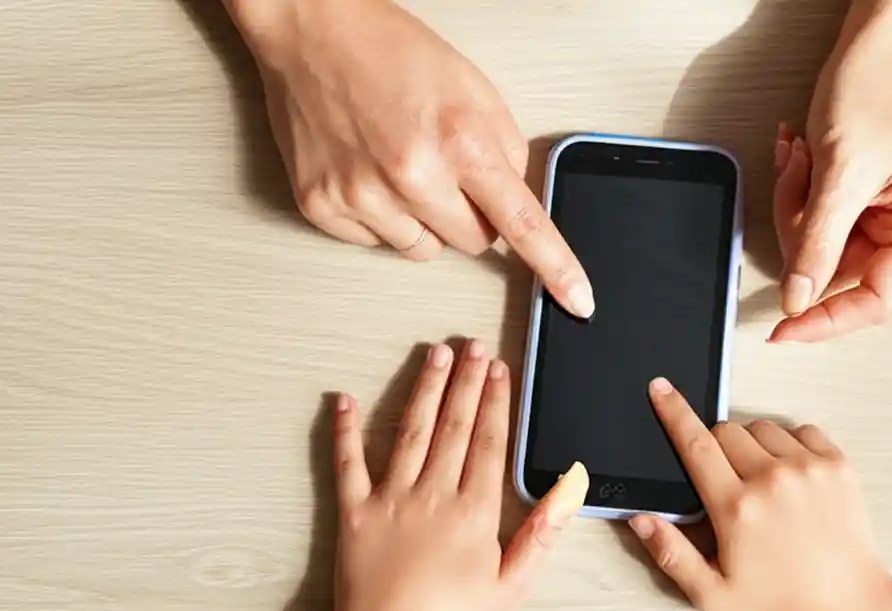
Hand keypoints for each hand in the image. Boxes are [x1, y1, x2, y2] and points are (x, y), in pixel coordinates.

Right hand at [228, 0, 594, 317]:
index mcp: (460, 141)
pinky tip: (368, 171)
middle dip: (471, 216)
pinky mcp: (323, 206)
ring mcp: (363, 195)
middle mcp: (412, 175)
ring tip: (401, 166)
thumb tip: (517, 203)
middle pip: (473, 243)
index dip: (556, 267)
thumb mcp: (474, 89)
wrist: (313, 30)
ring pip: (424, 250)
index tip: (578, 300)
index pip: (522, 223)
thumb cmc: (391, 51)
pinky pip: (375, 243)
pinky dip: (380, 217)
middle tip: (447, 171)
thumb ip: (506, 150)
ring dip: (424, 220)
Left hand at [272, 341, 588, 610]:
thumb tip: (569, 487)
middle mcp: (434, 493)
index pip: (489, 441)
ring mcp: (392, 497)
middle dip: (465, 381)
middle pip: (453, 425)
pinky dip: (346, 430)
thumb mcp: (514, 582)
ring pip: (410, 431)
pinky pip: (348, 462)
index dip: (495, 400)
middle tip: (471, 345)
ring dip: (423, 389)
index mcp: (475, 509)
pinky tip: (346, 400)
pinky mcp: (355, 510)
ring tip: (434, 354)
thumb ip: (543, 531)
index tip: (499, 370)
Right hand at [629, 379, 891, 610]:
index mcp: (735, 508)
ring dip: (753, 445)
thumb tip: (640, 518)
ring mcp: (808, 468)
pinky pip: (802, 430)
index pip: (694, 443)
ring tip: (762, 483)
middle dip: (716, 447)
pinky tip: (791, 476)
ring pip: (762, 427)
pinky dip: (790, 444)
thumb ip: (671, 554)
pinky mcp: (838, 465)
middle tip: (727, 483)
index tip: (661, 388)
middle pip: (726, 430)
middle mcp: (771, 479)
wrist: (849, 609)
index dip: (673, 412)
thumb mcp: (713, 594)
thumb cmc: (781, 605)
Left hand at [771, 0, 891, 341]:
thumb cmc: (879, 88)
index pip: (874, 300)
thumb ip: (818, 242)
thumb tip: (798, 300)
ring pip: (816, 243)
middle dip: (800, 232)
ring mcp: (879, 212)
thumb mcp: (841, 171)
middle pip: (836, 271)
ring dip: (795, 202)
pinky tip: (799, 151)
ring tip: (800, 155)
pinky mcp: (855, 195)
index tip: (782, 332)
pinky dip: (797, 188)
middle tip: (794, 185)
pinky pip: (813, 215)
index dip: (826, 321)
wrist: (878, 38)